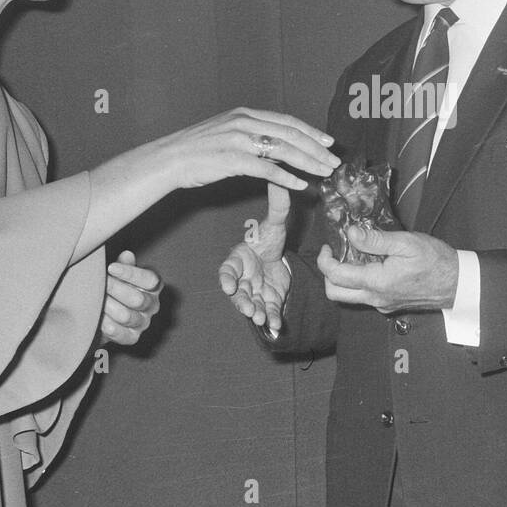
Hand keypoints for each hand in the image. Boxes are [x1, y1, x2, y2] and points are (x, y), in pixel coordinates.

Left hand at [99, 250, 162, 345]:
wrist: (103, 311)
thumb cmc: (114, 286)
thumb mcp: (118, 273)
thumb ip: (124, 265)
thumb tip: (127, 255)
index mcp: (153, 286)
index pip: (149, 279)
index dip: (130, 273)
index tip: (110, 267)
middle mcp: (152, 305)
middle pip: (137, 299)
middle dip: (115, 290)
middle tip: (99, 283)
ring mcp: (143, 322)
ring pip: (127, 316)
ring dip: (108, 308)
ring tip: (94, 301)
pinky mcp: (132, 337)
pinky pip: (123, 335)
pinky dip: (111, 328)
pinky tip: (100, 321)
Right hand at [171, 108, 338, 192]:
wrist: (169, 158)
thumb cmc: (197, 149)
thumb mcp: (227, 132)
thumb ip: (252, 136)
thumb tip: (277, 147)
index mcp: (245, 114)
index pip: (287, 120)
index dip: (311, 131)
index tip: (328, 141)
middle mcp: (245, 123)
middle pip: (291, 134)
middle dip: (316, 149)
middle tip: (334, 162)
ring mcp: (239, 140)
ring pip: (284, 150)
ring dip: (308, 162)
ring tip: (324, 173)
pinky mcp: (233, 159)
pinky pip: (267, 169)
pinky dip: (287, 177)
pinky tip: (301, 185)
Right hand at [218, 184, 291, 337]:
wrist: (276, 257)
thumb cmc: (267, 239)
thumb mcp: (274, 223)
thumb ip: (277, 205)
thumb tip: (279, 179)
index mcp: (238, 260)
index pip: (227, 270)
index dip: (227, 278)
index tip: (230, 285)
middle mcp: (242, 279)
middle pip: (237, 293)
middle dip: (241, 301)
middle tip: (247, 308)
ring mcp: (253, 292)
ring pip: (250, 305)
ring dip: (254, 312)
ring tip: (259, 317)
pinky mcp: (267, 301)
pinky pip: (267, 312)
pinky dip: (270, 320)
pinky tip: (275, 327)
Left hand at [316, 226, 458, 312]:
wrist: (457, 284)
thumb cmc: (435, 261)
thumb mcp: (405, 242)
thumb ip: (375, 239)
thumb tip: (351, 233)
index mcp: (376, 282)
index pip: (336, 276)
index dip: (325, 260)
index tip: (329, 245)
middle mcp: (375, 298)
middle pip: (335, 293)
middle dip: (328, 273)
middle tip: (335, 253)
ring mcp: (382, 304)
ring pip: (349, 296)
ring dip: (344, 278)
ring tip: (354, 255)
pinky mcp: (389, 305)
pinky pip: (365, 296)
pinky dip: (360, 281)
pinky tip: (372, 264)